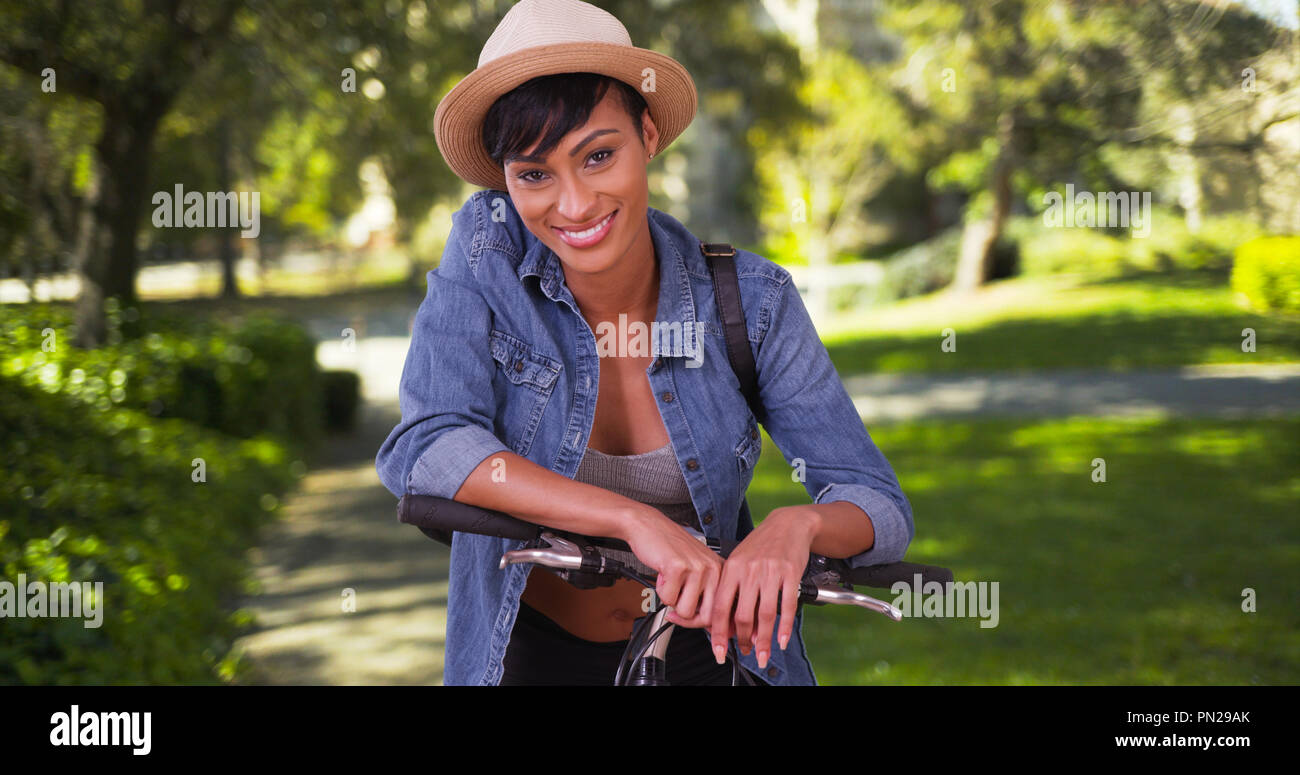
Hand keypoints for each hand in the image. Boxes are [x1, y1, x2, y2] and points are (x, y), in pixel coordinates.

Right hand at [621, 506, 722, 630]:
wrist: (649, 526)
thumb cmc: (671, 549)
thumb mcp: (697, 570)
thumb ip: (707, 595)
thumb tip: (712, 627)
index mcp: (721, 570)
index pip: (723, 611)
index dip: (708, 624)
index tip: (697, 626)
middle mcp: (713, 568)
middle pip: (706, 617)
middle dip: (688, 619)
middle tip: (675, 610)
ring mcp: (696, 568)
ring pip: (685, 611)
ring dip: (672, 601)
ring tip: (671, 582)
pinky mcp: (677, 568)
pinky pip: (668, 600)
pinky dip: (661, 591)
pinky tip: (663, 574)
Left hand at [708, 507, 817, 668]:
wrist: (787, 524)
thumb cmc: (761, 545)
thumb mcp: (738, 561)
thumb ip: (732, 589)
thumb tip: (729, 623)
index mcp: (731, 568)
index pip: (721, 607)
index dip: (719, 633)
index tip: (720, 651)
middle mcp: (749, 570)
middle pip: (743, 615)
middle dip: (743, 640)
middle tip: (745, 651)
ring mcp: (770, 572)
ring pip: (765, 614)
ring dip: (763, 640)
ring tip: (762, 654)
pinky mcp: (790, 573)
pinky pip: (787, 606)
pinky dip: (784, 628)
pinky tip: (782, 640)